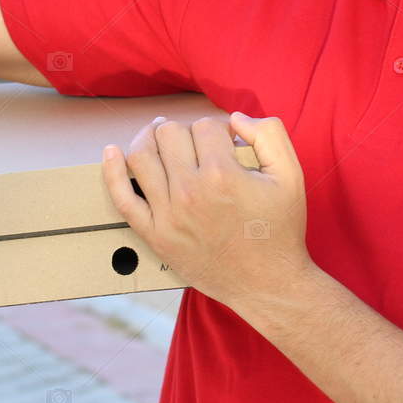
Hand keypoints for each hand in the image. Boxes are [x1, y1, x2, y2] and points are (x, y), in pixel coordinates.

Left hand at [101, 110, 314, 314]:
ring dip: (150, 140)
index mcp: (223, 174)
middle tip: (197, 146)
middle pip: (170, 134)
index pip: (205, 126)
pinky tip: (111, 151)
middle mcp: (190, 192)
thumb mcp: (291, 175)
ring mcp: (168, 215)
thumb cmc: (280, 229)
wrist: (268, 284)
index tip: (227, 147)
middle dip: (185, 133)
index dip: (218, 131)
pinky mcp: (155, 235)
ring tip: (161, 139)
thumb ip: (269, 134)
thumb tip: (234, 118)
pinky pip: (122, 198)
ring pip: (142, 156)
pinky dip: (111, 171)